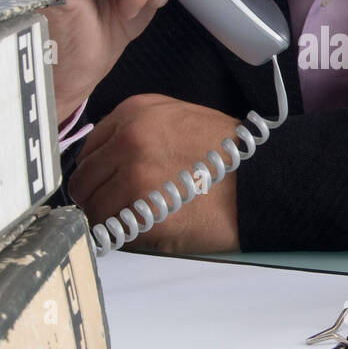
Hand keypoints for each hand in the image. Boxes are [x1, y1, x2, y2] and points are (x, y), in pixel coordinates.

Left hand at [67, 94, 241, 254]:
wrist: (263, 180)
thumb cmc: (226, 153)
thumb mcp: (178, 117)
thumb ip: (137, 128)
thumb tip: (103, 160)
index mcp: (135, 113)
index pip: (88, 149)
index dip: (96, 171)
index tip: (106, 183)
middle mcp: (129, 141)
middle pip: (84, 180)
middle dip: (96, 197)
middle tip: (117, 208)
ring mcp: (135, 179)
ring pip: (94, 209)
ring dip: (109, 219)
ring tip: (135, 221)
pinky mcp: (146, 215)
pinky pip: (115, 231)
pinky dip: (125, 235)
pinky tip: (146, 230)